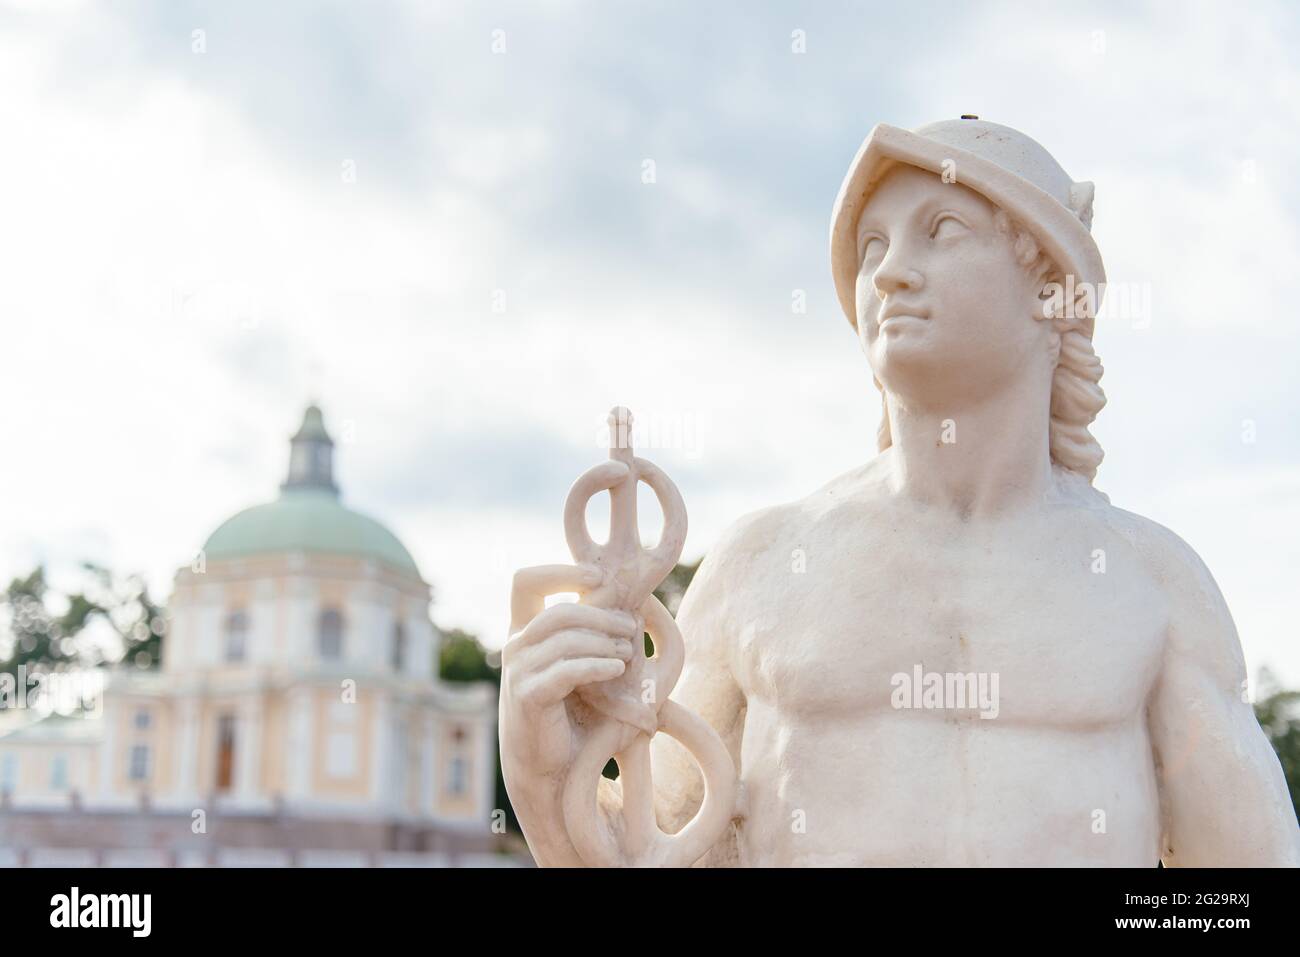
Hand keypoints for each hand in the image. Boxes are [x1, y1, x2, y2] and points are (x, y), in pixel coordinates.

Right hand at [501, 563, 642, 778]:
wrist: (555, 769)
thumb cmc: (575, 716)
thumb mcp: (585, 666)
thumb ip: (597, 635)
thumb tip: (627, 601)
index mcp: (525, 632)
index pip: (526, 581)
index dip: (561, 571)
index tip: (597, 578)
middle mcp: (516, 646)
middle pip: (558, 610)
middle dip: (600, 616)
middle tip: (630, 628)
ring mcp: (518, 671)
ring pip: (565, 637)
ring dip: (604, 642)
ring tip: (628, 655)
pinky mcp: (528, 696)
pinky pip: (567, 669)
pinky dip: (597, 666)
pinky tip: (617, 671)